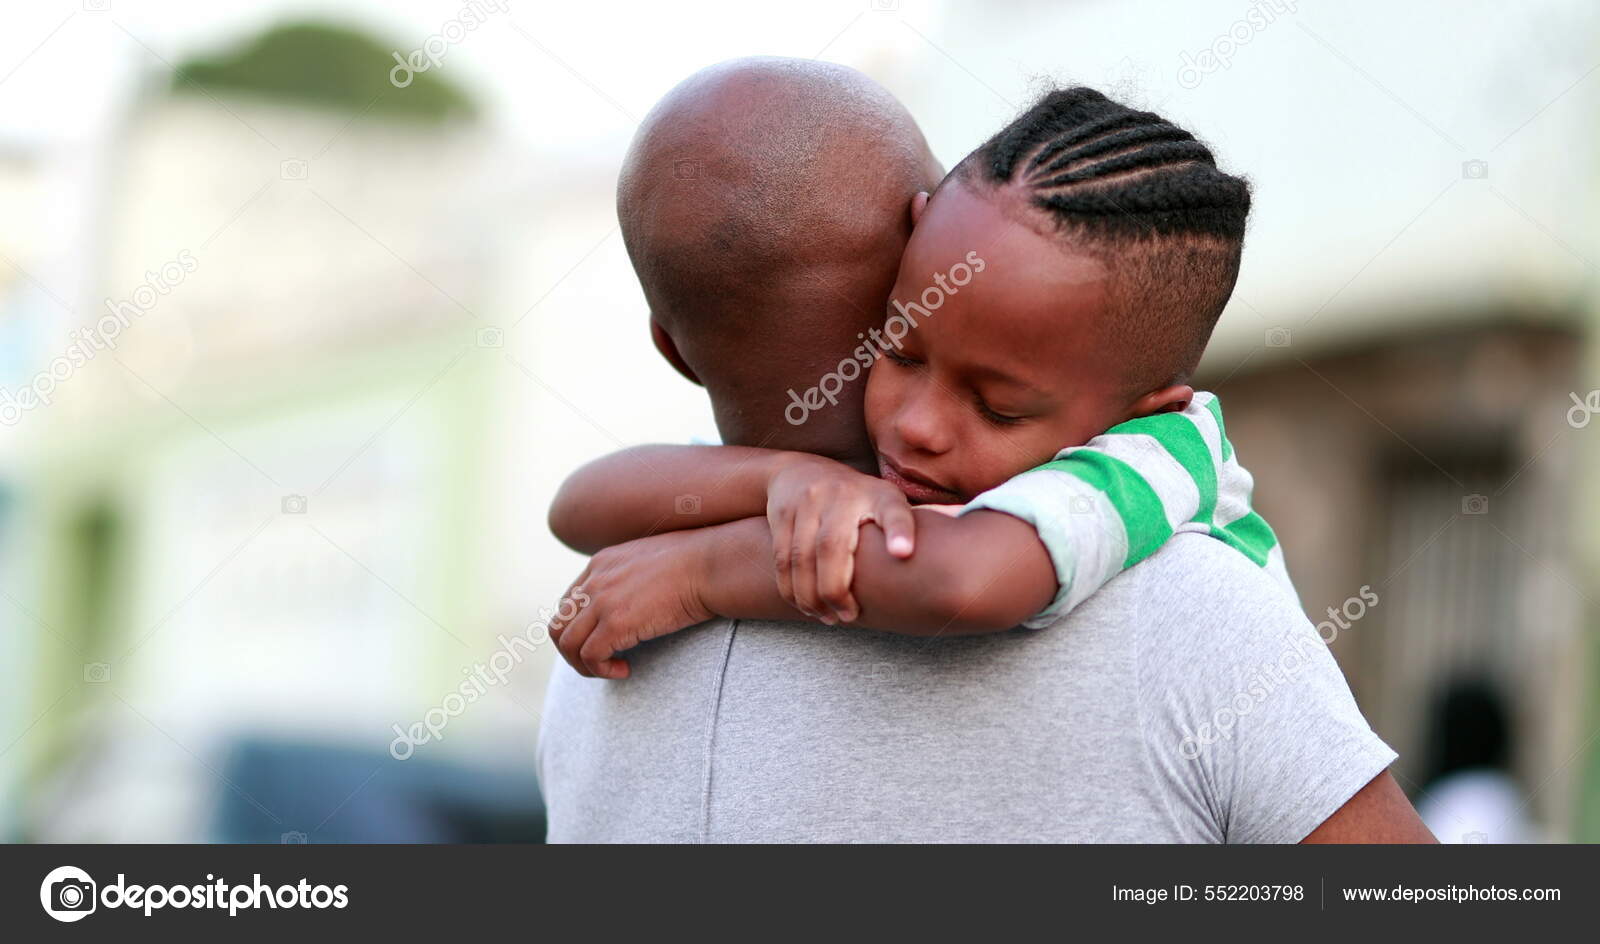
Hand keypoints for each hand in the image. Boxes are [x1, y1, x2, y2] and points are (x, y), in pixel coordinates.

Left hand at [548, 530, 713, 679]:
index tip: (605, 642)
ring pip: (567, 645)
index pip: (568, 603)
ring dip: (585, 666)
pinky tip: (625, 669)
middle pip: (558, 625)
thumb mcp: (653, 561)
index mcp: (602, 563)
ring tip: (612, 669)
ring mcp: (603, 600)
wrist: (712, 565)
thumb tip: (637, 600)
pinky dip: (602, 670)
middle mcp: (595, 579)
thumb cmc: (697, 564)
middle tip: (601, 662)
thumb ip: (634, 576)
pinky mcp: (616, 622)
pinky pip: (590, 656)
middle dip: (573, 652)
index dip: (580, 630)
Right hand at [765, 455, 914, 623]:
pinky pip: (781, 559)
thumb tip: (921, 557)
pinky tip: (806, 606)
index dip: (899, 531)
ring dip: (810, 596)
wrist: (802, 471)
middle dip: (835, 590)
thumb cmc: (858, 499)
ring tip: (827, 617)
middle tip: (848, 616)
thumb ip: (902, 529)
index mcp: (877, 495)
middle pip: (831, 547)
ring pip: (800, 557)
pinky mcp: (782, 513)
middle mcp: (840, 494)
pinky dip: (791, 589)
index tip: (904, 553)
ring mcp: (807, 502)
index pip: (892, 511)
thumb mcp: (885, 503)